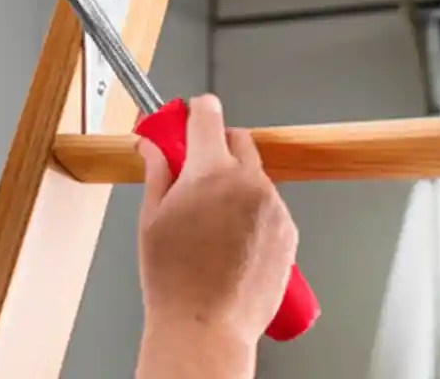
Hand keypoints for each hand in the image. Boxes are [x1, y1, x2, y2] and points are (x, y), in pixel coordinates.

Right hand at [135, 95, 297, 378]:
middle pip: (237, 139)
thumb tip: (151, 146)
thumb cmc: (174, 280)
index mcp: (211, 171)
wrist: (206, 327)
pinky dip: (253, 211)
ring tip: (211, 221)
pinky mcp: (288, 231)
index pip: (209, 115)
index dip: (196, 111)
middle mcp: (249, 182)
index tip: (190, 113)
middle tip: (194, 171)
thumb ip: (157, 171)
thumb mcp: (152, 218)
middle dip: (217, 146)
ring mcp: (274, 207)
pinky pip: (270, 205)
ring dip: (236, 183)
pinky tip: (231, 240)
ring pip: (255, 175)